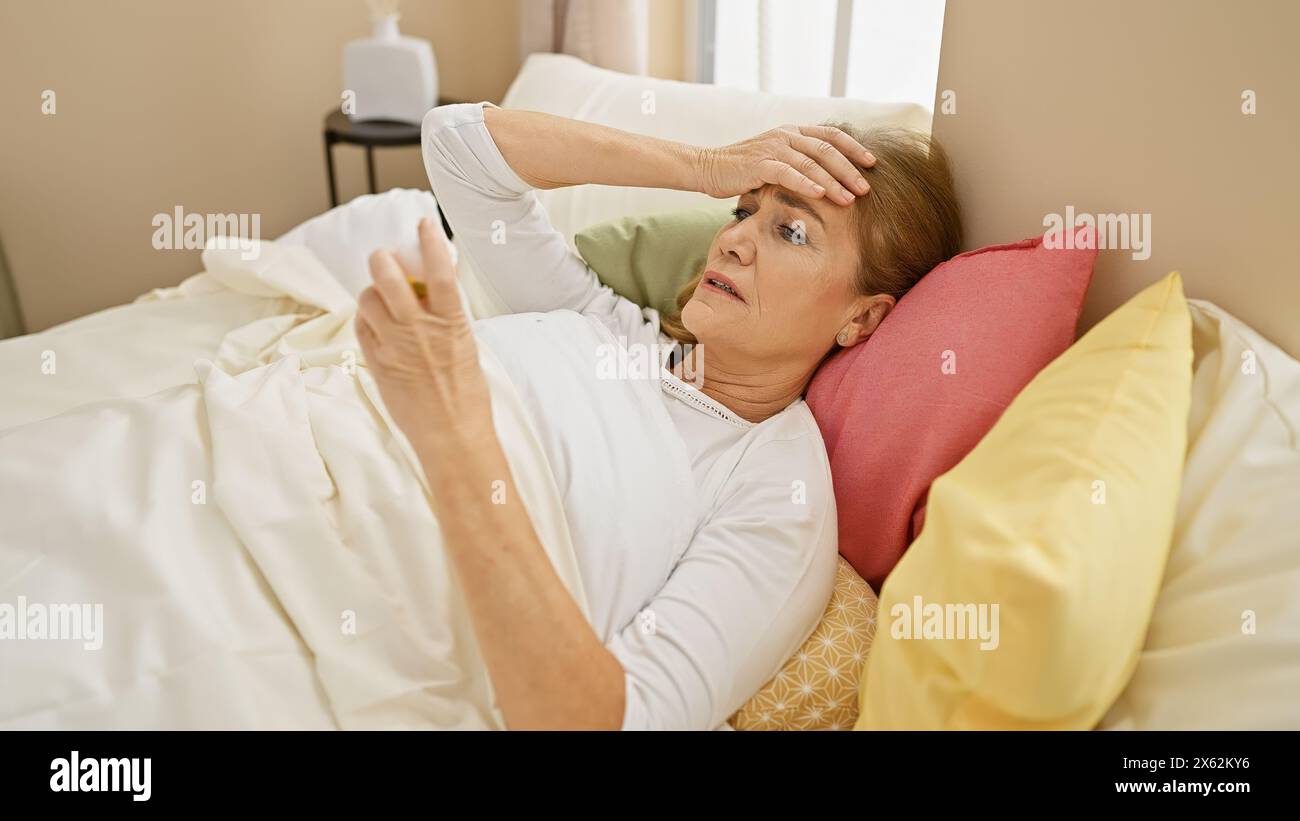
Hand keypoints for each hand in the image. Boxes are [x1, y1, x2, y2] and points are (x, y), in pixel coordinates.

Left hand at [355, 218, 491, 452]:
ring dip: (372, 291)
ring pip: (368, 300)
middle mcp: (419, 331)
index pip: (440, 271)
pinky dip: (366, 319)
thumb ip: (446, 318)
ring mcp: (394, 347)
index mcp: (451, 324)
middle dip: (382, 259)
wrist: (452, 435)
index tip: (424, 223)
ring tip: (382, 298)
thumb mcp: (466, 347)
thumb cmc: (467, 395)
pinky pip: (361, 328)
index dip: (430, 242)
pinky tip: (376, 324)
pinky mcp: (377, 363)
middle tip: (385, 258)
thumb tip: (428, 293)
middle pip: (387, 277)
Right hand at [695, 125, 875, 203]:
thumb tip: (823, 181)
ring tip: (849, 198)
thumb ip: (796, 164)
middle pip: (827, 149)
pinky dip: (807, 184)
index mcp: (792, 132)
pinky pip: (789, 173)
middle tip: (866, 188)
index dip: (854, 147)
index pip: (830, 135)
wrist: (708, 167)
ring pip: (812, 163)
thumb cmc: (742, 169)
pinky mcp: (760, 163)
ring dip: (834, 181)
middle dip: (850, 170)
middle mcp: (786, 135)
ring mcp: (773, 147)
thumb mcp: (774, 161)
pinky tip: (821, 195)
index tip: (872, 163)